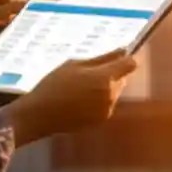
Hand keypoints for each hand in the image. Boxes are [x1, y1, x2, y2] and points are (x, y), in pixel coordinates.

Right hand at [4, 49, 138, 146]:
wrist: (41, 114)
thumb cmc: (54, 85)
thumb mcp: (74, 65)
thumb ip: (101, 58)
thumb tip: (122, 51)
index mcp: (105, 78)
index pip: (130, 64)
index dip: (124, 58)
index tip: (114, 57)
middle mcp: (111, 95)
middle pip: (123, 78)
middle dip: (111, 73)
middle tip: (87, 73)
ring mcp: (107, 109)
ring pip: (115, 91)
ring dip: (105, 87)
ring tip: (80, 87)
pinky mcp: (101, 120)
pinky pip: (107, 104)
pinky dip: (98, 99)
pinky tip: (79, 99)